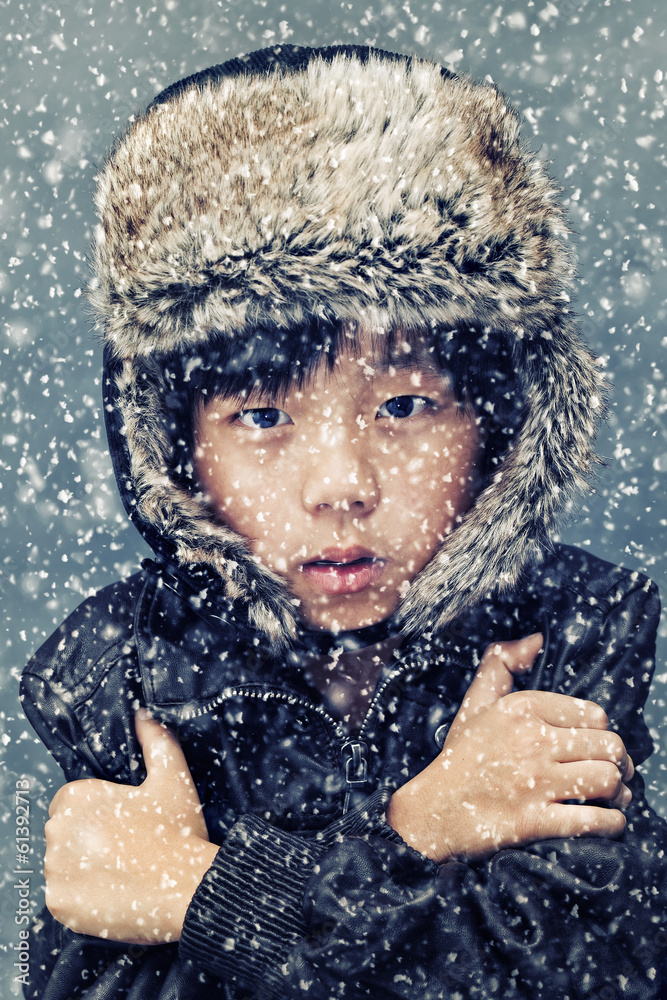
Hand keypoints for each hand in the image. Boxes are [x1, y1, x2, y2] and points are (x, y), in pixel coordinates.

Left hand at [44, 711, 217, 943]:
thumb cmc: (180, 832)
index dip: (99, 813)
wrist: (188, 888)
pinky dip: (82, 899)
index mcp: (77, 796)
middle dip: (88, 840)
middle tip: (125, 849)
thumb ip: (156, 740)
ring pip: (63, 866)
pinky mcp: (58, 902)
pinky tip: (113, 892)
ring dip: (84, 869)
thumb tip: (144, 714)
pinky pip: (63, 898)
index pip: (71, 803)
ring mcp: (55, 868)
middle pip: (64, 834)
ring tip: (122, 872)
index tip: (124, 825)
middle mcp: (57, 830)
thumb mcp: (172, 777)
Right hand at [386, 633, 633, 862]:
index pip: (594, 714)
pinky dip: (612, 822)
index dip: (602, 730)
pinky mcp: (536, 821)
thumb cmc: (461, 756)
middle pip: (608, 746)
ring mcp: (535, 783)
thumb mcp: (477, 702)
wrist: (435, 809)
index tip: (595, 743)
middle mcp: (532, 742)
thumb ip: (502, 663)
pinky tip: (609, 819)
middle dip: (618, 761)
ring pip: (607, 779)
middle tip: (613, 770)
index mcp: (523, 709)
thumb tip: (536, 639)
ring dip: (619, 791)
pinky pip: (594, 820)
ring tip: (614, 794)